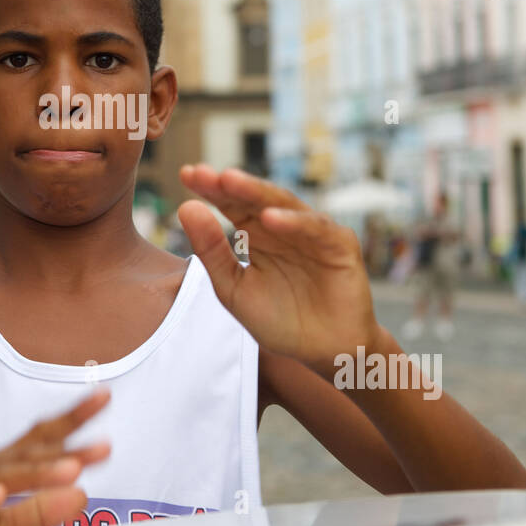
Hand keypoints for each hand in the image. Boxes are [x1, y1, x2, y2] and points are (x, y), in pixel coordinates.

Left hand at [177, 165, 381, 368]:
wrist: (322, 352)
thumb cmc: (278, 320)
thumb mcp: (233, 288)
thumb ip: (211, 251)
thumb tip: (185, 207)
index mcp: (256, 235)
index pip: (231, 205)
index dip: (210, 189)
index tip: (186, 174)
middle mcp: (284, 227)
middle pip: (254, 199)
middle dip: (229, 186)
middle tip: (204, 173)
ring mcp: (312, 233)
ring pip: (284, 205)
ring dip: (256, 192)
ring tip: (229, 181)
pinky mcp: (339, 245)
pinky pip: (315, 229)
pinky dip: (294, 222)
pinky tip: (270, 218)